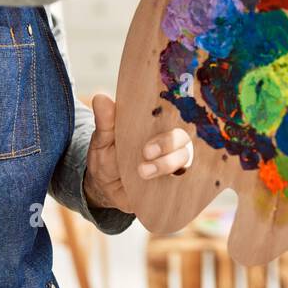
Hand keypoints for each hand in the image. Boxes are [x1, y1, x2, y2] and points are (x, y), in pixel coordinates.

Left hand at [81, 95, 193, 212]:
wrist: (105, 189)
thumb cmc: (107, 159)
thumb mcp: (103, 141)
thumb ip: (105, 122)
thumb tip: (100, 98)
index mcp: (154, 126)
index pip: (172, 116)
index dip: (168, 118)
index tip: (151, 129)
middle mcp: (169, 142)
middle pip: (183, 137)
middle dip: (168, 143)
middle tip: (146, 152)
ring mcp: (174, 163)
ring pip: (186, 158)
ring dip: (167, 163)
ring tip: (143, 172)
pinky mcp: (175, 183)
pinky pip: (187, 181)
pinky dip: (179, 182)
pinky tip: (163, 185)